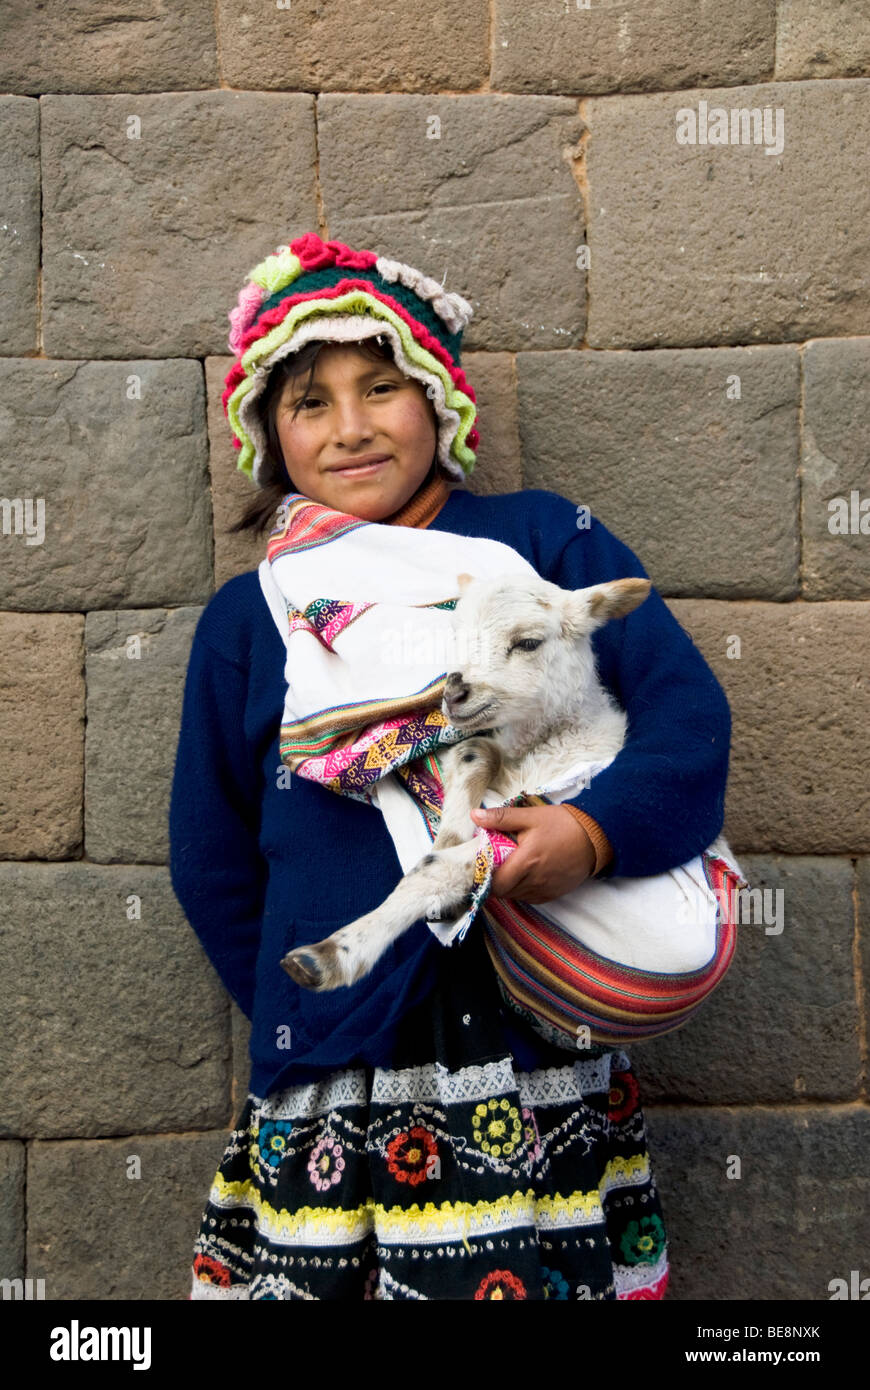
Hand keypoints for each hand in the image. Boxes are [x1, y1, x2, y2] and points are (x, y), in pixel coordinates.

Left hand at [469, 803, 595, 902]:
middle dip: (495, 881)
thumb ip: (501, 818)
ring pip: (516, 896)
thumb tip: (474, 816)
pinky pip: (530, 898)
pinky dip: (523, 890)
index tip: (482, 866)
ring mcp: (545, 890)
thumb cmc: (562, 824)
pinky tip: (525, 874)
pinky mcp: (553, 894)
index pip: (495, 883)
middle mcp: (535, 880)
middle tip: (495, 865)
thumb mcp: (530, 816)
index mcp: (526, 861)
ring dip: (509, 886)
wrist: (595, 837)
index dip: (484, 878)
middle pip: (503, 892)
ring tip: (510, 868)